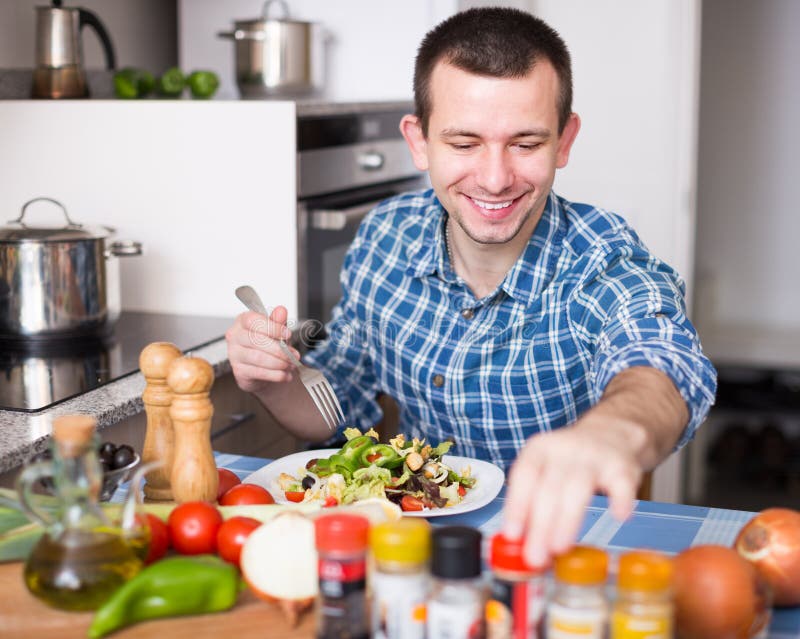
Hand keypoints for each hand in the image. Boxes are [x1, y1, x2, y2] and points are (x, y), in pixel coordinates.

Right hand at [225, 305, 299, 394]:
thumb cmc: (268, 346)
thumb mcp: (276, 331)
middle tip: (294, 355)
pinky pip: (260, 372)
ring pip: (259, 358)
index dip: (272, 327)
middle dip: (280, 349)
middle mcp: (235, 337)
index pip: (253, 321)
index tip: (288, 334)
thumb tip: (281, 310)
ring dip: (280, 363)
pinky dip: (277, 375)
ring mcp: (234, 355)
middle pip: (256, 340)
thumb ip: (278, 321)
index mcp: (242, 321)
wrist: (263, 369)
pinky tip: (285, 375)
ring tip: (290, 365)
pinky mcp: (239, 371)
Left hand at [502, 416, 642, 567]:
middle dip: (540, 525)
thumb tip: (518, 543)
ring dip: (567, 520)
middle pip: (549, 487)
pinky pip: (622, 483)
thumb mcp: (545, 470)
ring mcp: (594, 456)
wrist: (611, 435)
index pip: (523, 476)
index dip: (516, 505)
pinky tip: (618, 517)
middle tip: (535, 555)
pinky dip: (620, 499)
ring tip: (559, 548)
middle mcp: (564, 449)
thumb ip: (531, 501)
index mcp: (539, 449)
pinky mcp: (621, 466)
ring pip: (578, 487)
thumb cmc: (570, 461)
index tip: (512, 534)